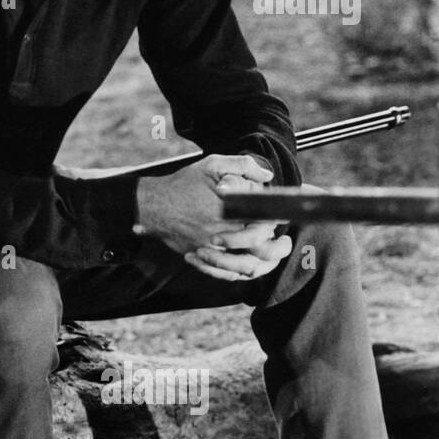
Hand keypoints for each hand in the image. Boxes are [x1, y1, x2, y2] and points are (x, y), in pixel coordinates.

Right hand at [136, 153, 290, 280]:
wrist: (153, 206)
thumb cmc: (182, 185)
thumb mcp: (211, 165)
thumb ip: (242, 165)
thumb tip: (266, 176)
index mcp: (229, 211)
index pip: (265, 222)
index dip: (279, 221)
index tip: (284, 217)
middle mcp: (222, 234)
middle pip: (261, 250)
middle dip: (278, 248)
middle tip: (285, 242)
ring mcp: (211, 249)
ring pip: (246, 267)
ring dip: (263, 264)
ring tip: (271, 257)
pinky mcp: (201, 258)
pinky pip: (226, 274)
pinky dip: (240, 272)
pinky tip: (247, 264)